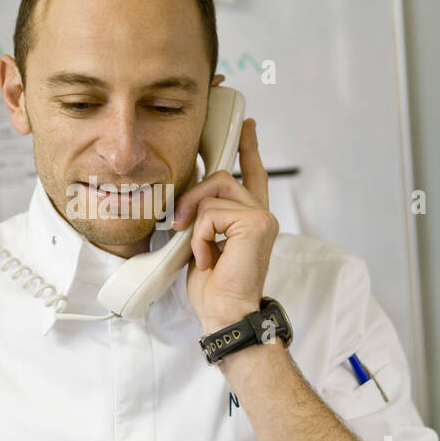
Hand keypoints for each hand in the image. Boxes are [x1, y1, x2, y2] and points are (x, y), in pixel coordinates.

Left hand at [172, 117, 278, 335]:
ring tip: (196, 248)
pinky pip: (212, 212)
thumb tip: (185, 198)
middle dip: (192, 196)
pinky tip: (210, 256)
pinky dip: (200, 235)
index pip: (252, 174)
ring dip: (194, 219)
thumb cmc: (213, 289)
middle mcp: (261, 214)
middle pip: (221, 176)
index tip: (247, 126)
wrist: (224, 314)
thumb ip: (202, 216)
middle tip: (177, 224)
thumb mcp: (200, 242)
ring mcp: (262, 217)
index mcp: (249, 219)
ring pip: (214, 190)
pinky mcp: (257, 224)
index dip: (249, 148)